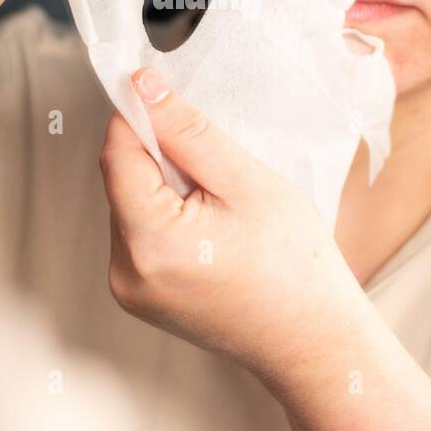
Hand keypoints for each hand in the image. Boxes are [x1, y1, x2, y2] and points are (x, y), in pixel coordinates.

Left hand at [98, 66, 359, 394]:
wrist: (314, 342)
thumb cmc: (294, 265)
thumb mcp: (244, 182)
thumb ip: (187, 132)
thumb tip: (142, 88)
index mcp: (148, 241)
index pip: (116, 152)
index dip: (139, 116)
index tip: (166, 95)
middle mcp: (125, 271)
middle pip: (121, 179)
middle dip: (160, 157)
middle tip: (217, 166)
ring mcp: (129, 290)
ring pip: (130, 205)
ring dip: (165, 188)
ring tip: (222, 207)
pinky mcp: (141, 298)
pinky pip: (140, 235)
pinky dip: (167, 217)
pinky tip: (213, 230)